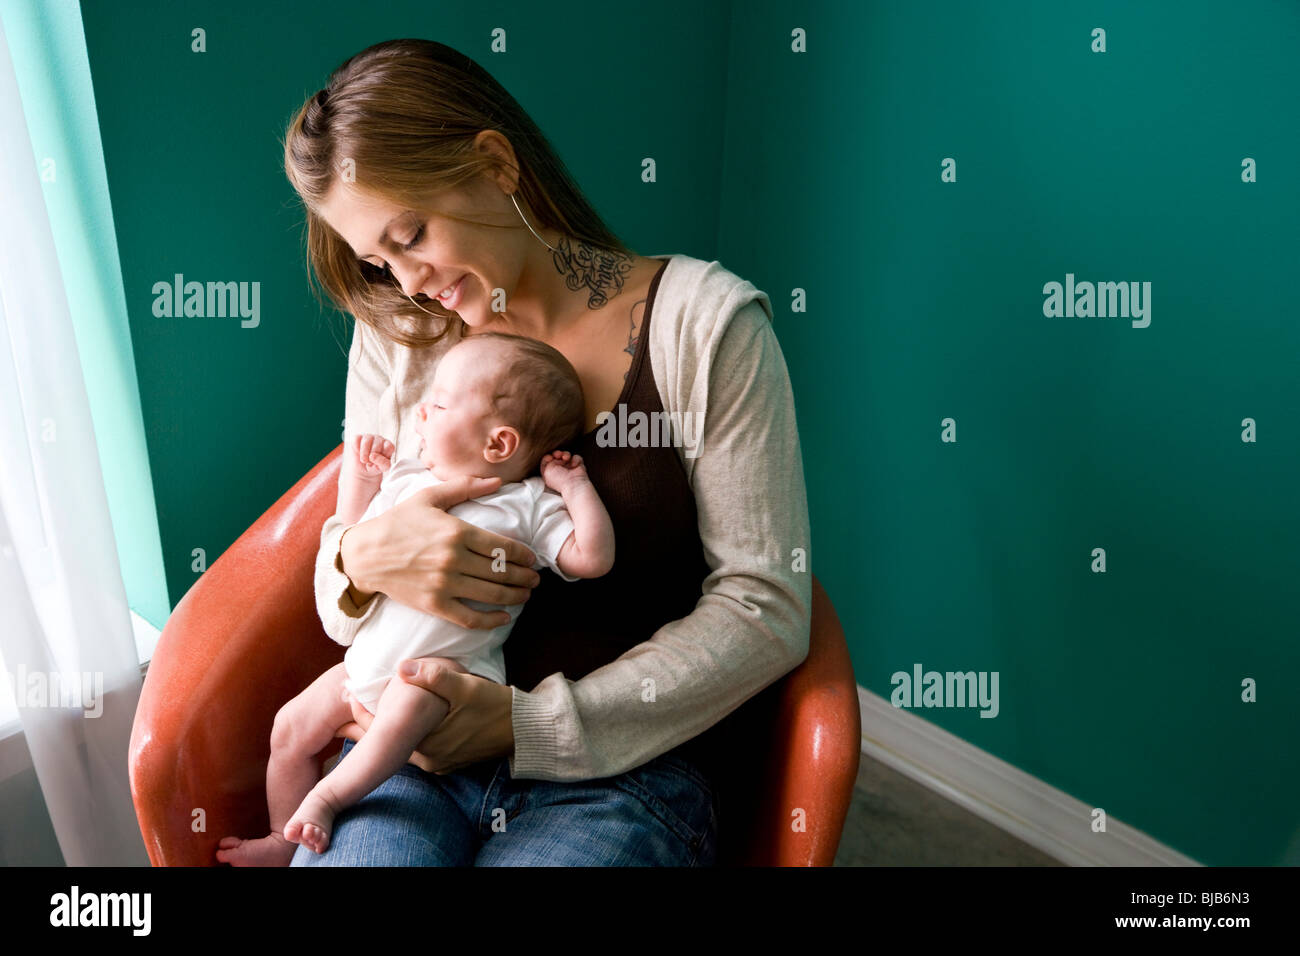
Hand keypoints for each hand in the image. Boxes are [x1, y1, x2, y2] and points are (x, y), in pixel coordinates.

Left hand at [337, 659, 513, 773]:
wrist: (527, 730)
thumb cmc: (496, 707)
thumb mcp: (465, 686)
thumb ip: (433, 677)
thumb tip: (402, 668)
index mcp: (426, 745)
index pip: (381, 731)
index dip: (362, 711)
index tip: (348, 692)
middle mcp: (428, 759)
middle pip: (389, 739)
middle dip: (371, 719)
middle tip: (352, 698)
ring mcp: (440, 762)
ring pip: (405, 742)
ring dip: (391, 726)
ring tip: (374, 706)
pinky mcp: (451, 759)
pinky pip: (421, 745)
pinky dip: (410, 731)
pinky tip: (406, 717)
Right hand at [339, 475, 541, 628]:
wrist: (364, 554)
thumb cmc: (397, 523)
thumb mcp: (429, 497)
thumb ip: (464, 487)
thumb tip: (497, 481)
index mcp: (457, 532)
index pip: (502, 547)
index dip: (523, 555)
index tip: (532, 559)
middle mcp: (454, 559)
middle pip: (502, 572)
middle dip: (525, 577)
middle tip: (535, 579)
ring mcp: (444, 585)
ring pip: (492, 595)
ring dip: (515, 597)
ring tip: (525, 594)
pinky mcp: (434, 605)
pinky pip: (470, 619)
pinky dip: (491, 621)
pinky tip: (504, 618)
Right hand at [345, 433, 394, 480]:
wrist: (363, 469)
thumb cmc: (375, 467)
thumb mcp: (383, 468)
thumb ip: (382, 463)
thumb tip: (372, 456)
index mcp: (388, 445)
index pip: (389, 446)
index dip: (383, 456)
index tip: (378, 463)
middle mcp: (380, 439)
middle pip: (378, 444)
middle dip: (373, 456)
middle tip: (370, 463)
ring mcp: (369, 437)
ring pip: (367, 441)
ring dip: (364, 453)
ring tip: (364, 460)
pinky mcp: (358, 437)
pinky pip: (357, 440)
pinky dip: (357, 449)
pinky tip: (358, 453)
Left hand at [540, 450, 589, 494]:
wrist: (574, 485)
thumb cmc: (559, 480)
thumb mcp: (546, 471)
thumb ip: (545, 462)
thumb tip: (550, 457)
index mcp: (551, 473)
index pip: (547, 461)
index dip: (548, 457)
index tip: (550, 457)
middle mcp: (560, 470)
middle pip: (557, 457)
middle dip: (557, 454)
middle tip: (558, 455)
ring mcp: (569, 468)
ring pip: (567, 455)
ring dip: (566, 455)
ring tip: (566, 458)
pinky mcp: (578, 466)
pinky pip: (577, 458)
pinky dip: (575, 460)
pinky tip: (574, 465)